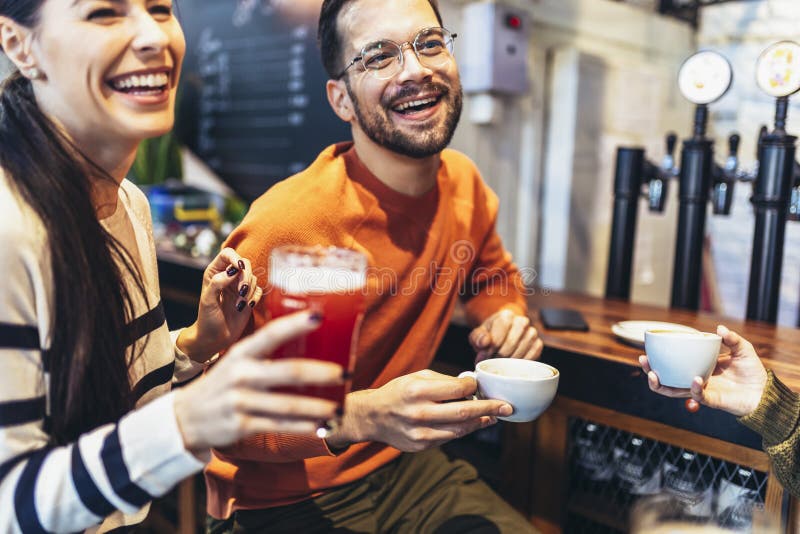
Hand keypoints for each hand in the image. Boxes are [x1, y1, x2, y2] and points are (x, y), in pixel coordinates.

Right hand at [174, 311, 342, 452]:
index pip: (271, 334)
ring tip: (339, 407)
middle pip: (287, 372)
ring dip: (317, 407)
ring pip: (286, 405)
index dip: (295, 324)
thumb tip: (307, 337)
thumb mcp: (237, 362)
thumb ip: (265, 353)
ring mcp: (240, 401)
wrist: (185, 418)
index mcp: (242, 353)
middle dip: (320, 373)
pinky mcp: (240, 425)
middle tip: (346, 372)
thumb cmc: (223, 384)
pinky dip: (301, 427)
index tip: (319, 316)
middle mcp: (241, 375)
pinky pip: (277, 426)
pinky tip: (320, 426)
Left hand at [177, 248, 261, 361]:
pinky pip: (259, 290)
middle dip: (246, 276)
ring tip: (239, 304)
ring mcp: (239, 287)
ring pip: (252, 277)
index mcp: (214, 272)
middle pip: (244, 264)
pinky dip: (255, 297)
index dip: (235, 257)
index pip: (227, 254)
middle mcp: (228, 277)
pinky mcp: (248, 297)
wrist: (214, 339)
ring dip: (249, 290)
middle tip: (242, 291)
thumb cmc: (207, 320)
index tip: (239, 268)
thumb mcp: (207, 300)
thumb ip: (217, 283)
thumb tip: (232, 271)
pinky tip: (246, 307)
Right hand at [325, 370, 512, 452]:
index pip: (457, 389)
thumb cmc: (398, 392)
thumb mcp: (417, 377)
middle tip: (507, 406)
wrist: (373, 417)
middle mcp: (419, 413)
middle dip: (489, 408)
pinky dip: (464, 430)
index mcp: (418, 391)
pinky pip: (449, 438)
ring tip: (494, 416)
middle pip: (464, 412)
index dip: (473, 386)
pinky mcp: (421, 446)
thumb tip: (471, 385)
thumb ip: (443, 381)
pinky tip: (475, 424)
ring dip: (480, 422)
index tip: (479, 384)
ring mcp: (420, 433)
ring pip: (460, 429)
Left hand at [469, 309, 542, 362]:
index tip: (484, 356)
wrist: (500, 337)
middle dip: (499, 356)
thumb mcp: (478, 335)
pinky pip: (532, 356)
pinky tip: (512, 365)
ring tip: (500, 364)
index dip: (491, 347)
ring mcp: (532, 332)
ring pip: (522, 350)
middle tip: (491, 362)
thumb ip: (478, 337)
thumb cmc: (489, 336)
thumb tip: (484, 342)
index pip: (500, 331)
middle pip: (511, 343)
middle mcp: (522, 321)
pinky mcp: (537, 344)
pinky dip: (521, 363)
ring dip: (509, 361)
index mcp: (506, 315)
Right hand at [639, 325, 767, 416]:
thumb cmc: (753, 372)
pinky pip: (698, 395)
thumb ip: (732, 339)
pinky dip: (694, 388)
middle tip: (643, 361)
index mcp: (698, 367)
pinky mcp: (711, 400)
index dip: (660, 358)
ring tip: (653, 375)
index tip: (648, 348)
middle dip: (651, 372)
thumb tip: (719, 329)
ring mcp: (701, 390)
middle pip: (667, 379)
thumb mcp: (743, 349)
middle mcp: (695, 379)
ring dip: (661, 385)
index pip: (674, 364)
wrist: (765, 392)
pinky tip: (694, 379)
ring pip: (674, 391)